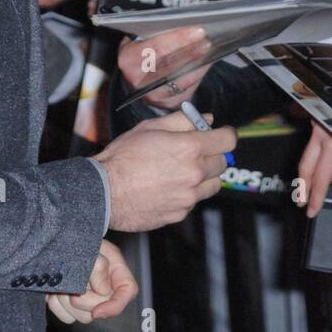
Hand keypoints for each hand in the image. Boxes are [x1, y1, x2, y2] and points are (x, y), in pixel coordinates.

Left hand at [46, 239, 137, 323]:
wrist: (57, 243)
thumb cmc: (78, 241)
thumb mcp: (91, 247)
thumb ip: (99, 266)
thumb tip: (102, 290)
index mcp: (116, 272)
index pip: (128, 292)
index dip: (115, 306)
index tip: (96, 312)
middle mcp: (105, 289)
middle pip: (101, 309)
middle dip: (83, 300)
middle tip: (71, 284)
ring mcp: (88, 300)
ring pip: (83, 317)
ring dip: (66, 301)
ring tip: (61, 282)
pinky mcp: (71, 307)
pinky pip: (67, 317)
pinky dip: (57, 305)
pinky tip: (55, 290)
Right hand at [96, 110, 235, 230]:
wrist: (103, 191)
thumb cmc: (123, 157)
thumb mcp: (150, 128)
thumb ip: (183, 121)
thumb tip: (206, 119)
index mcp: (190, 148)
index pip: (228, 140)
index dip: (225, 135)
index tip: (220, 135)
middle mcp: (194, 173)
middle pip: (222, 163)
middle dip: (212, 155)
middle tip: (195, 153)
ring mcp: (189, 196)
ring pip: (213, 185)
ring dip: (205, 177)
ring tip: (182, 172)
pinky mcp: (180, 213)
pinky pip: (194, 201)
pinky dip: (188, 194)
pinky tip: (168, 187)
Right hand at [117, 25, 213, 109]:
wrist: (136, 75)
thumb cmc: (140, 51)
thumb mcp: (140, 38)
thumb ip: (157, 33)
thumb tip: (185, 24)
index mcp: (129, 61)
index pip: (157, 48)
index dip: (179, 39)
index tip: (198, 31)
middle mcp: (139, 82)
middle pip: (171, 65)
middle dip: (192, 51)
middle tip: (207, 40)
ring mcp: (154, 95)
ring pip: (181, 79)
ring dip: (198, 64)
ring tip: (208, 50)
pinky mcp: (168, 103)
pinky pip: (188, 88)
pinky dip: (198, 74)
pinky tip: (206, 63)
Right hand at [297, 121, 331, 216]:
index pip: (321, 177)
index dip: (316, 196)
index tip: (312, 210)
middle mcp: (321, 132)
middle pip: (305, 166)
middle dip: (303, 187)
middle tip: (303, 202)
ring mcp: (318, 123)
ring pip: (306, 153)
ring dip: (306, 172)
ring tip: (308, 188)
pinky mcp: (318, 118)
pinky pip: (311, 141)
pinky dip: (312, 156)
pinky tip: (315, 165)